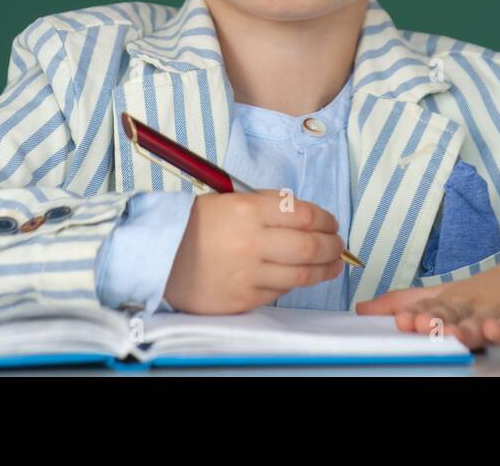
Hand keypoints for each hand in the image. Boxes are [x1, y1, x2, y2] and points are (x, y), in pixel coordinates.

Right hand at [163, 189, 345, 313]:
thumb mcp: (229, 200)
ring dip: (325, 269)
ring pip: (302, 274)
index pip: (304, 214)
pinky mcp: (244, 298)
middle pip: (311, 245)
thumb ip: (267, 204)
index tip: (332, 223)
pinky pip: (280, 292)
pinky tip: (299, 277)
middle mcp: (251, 241)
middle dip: (334, 246)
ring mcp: (248, 273)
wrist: (160, 257)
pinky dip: (294, 284)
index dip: (326, 219)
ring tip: (332, 266)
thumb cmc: (195, 225)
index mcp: (248, 210)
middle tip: (339, 246)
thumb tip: (307, 215)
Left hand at [355, 250, 499, 349]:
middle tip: (420, 325)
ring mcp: (497, 314)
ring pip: (479, 323)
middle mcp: (471, 308)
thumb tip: (362, 310)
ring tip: (453, 334)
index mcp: (450, 302)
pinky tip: (495, 331)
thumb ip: (403, 302)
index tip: (401, 321)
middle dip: (436, 321)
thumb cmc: (488, 294)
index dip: (416, 314)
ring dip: (465, 328)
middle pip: (452, 315)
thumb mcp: (444, 295)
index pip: (430, 308)